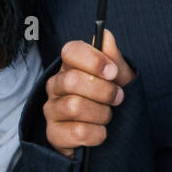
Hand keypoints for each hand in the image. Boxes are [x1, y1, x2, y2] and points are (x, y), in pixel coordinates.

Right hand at [44, 28, 135, 156]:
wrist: (111, 136)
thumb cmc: (111, 100)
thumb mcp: (120, 79)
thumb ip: (113, 58)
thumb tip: (105, 35)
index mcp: (70, 66)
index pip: (70, 51)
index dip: (94, 60)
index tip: (113, 72)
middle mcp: (55, 85)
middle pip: (72, 80)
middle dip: (103, 91)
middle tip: (118, 98)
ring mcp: (51, 110)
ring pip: (74, 106)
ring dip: (101, 113)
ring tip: (108, 116)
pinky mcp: (53, 134)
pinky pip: (77, 132)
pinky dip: (97, 134)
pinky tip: (100, 132)